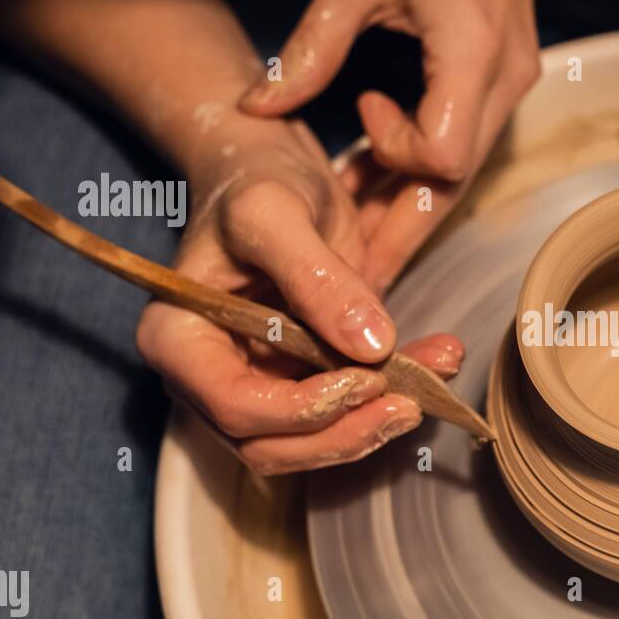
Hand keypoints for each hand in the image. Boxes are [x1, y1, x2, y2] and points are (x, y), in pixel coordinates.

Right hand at [136, 119, 463, 475]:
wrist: (276, 172)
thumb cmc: (257, 182)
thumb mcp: (277, 213)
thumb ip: (318, 278)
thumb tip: (372, 346)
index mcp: (179, 339)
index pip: (235, 407)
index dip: (302, 410)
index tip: (366, 378)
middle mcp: (209, 376)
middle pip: (271, 445)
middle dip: (345, 432)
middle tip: (409, 403)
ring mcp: (256, 384)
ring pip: (312, 441)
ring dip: (376, 423)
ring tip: (436, 378)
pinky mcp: (301, 379)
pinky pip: (345, 410)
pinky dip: (394, 395)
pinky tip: (438, 360)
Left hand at [238, 0, 581, 291]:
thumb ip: (310, 48)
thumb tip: (257, 109)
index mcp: (473, 58)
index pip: (445, 156)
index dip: (397, 156)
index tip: (363, 113)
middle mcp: (503, 88)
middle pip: (454, 189)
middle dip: (400, 234)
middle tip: (352, 284)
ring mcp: (509, 96)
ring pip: (457, 179)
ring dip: (403, 204)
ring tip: (350, 234)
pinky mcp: (501, 95)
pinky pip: (459, 151)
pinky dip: (416, 170)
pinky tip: (374, 176)